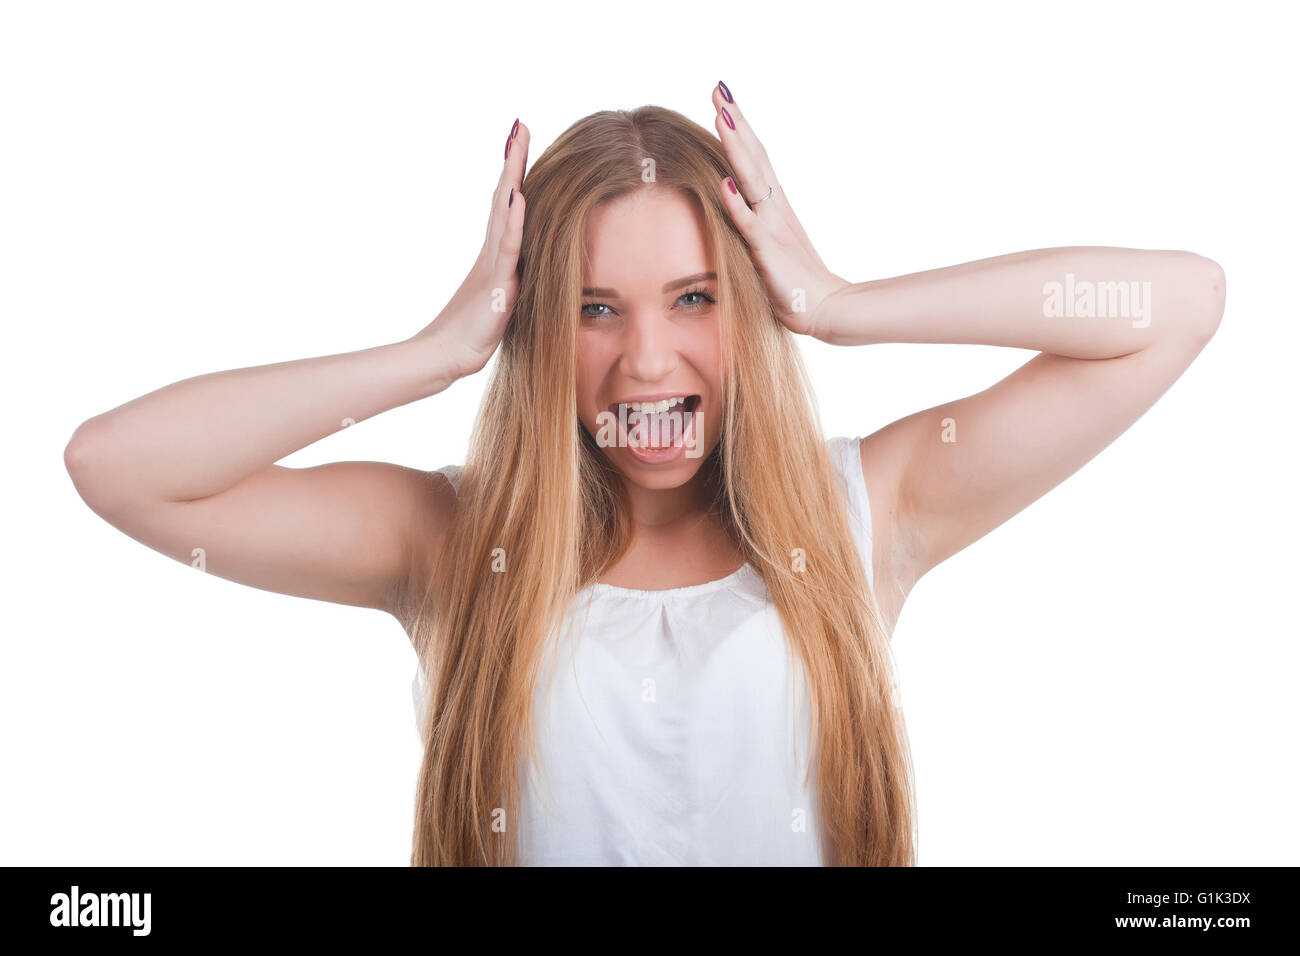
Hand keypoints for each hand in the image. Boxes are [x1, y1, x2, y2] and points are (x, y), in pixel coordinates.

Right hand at [413, 118, 528, 377]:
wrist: (448, 355)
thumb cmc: (473, 333)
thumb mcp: (502, 299)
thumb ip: (511, 280)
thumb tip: (521, 271)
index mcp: (496, 253)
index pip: (509, 204)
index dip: (516, 173)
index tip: (522, 141)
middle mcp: (493, 251)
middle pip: (505, 196)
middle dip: (514, 161)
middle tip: (520, 127)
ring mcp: (492, 264)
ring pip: (505, 212)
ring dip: (513, 176)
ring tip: (518, 143)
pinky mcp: (496, 283)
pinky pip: (507, 248)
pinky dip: (513, 221)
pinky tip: (518, 196)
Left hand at [712, 84, 849, 338]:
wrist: (824, 308)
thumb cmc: (794, 282)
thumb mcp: (769, 245)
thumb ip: (753, 224)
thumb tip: (733, 204)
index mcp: (775, 205)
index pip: (755, 157)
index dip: (740, 128)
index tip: (723, 99)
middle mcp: (774, 207)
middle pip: (754, 155)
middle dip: (735, 122)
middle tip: (719, 88)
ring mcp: (772, 226)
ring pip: (751, 179)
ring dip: (735, 147)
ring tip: (721, 116)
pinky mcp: (767, 250)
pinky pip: (749, 225)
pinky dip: (736, 204)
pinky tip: (723, 184)